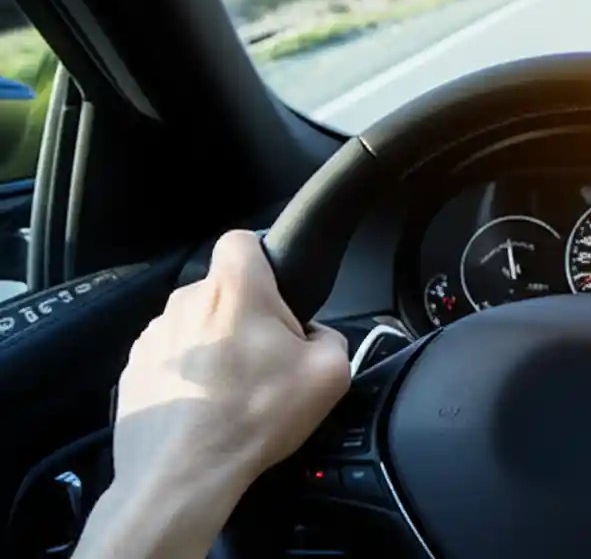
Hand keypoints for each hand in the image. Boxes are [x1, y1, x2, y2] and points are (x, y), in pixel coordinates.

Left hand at [75, 231, 349, 558]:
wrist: (183, 473)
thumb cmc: (252, 419)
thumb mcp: (330, 376)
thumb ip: (334, 338)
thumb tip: (318, 337)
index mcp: (235, 290)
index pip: (244, 239)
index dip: (265, 260)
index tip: (277, 294)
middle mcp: (187, 302)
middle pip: (223, 290)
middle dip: (246, 316)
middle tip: (267, 360)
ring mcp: (154, 336)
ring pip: (196, 325)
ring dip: (215, 347)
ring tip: (234, 393)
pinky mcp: (135, 369)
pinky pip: (172, 358)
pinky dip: (189, 377)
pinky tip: (205, 409)